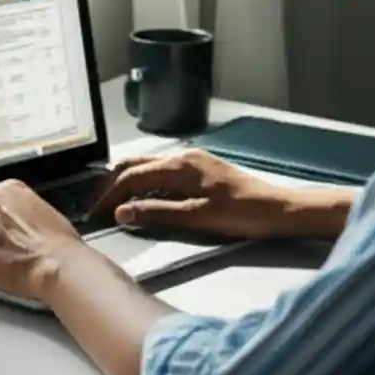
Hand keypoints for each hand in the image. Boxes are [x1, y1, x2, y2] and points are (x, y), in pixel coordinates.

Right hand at [89, 149, 350, 239]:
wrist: (279, 209)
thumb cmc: (241, 214)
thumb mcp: (196, 217)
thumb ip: (157, 213)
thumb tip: (121, 212)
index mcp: (179, 166)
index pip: (132, 177)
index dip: (109, 194)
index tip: (95, 212)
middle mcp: (182, 157)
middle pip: (135, 165)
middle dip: (112, 183)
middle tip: (96, 204)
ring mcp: (192, 160)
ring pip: (147, 165)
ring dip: (127, 181)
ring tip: (113, 201)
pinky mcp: (200, 168)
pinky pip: (161, 170)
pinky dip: (144, 182)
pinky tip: (142, 198)